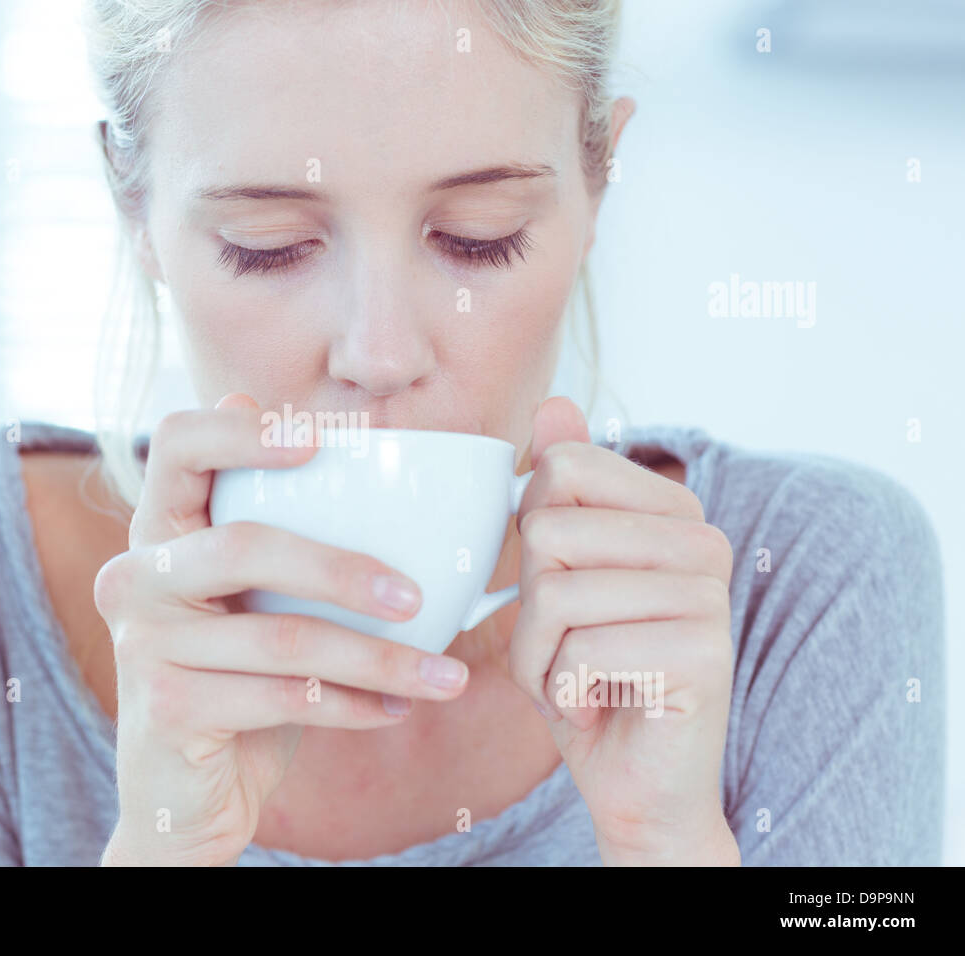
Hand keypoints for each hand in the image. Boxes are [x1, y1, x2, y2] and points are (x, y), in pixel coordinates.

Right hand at [94, 394, 471, 865]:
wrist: (185, 798)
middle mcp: (134, 576)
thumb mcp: (257, 604)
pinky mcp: (166, 707)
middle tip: (416, 595)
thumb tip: (363, 449)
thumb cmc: (237, 681)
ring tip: (444, 675)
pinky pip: (283, 698)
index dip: (246, 432)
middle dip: (342, 569)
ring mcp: (142, 643)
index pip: (180, 444)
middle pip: (243, 545)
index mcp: (159, 530)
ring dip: (378, 658)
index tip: (329, 439)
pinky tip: (397, 709)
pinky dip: (354, 705)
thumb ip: (288, 536)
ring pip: (282, 637)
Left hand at [507, 397, 737, 864]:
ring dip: (539, 658)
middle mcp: (702, 539)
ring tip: (581, 680)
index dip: (531, 541)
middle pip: (548, 533)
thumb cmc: (592, 676)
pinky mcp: (705, 650)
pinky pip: (578, 651)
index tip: (565, 591)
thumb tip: (555, 402)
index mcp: (670, 510)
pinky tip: (602, 707)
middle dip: (529, 609)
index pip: (558, 470)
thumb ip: (563, 492)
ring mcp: (710, 593)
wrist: (637, 784)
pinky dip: (564, 693)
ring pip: (555, 596)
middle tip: (569, 648)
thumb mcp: (560, 579)